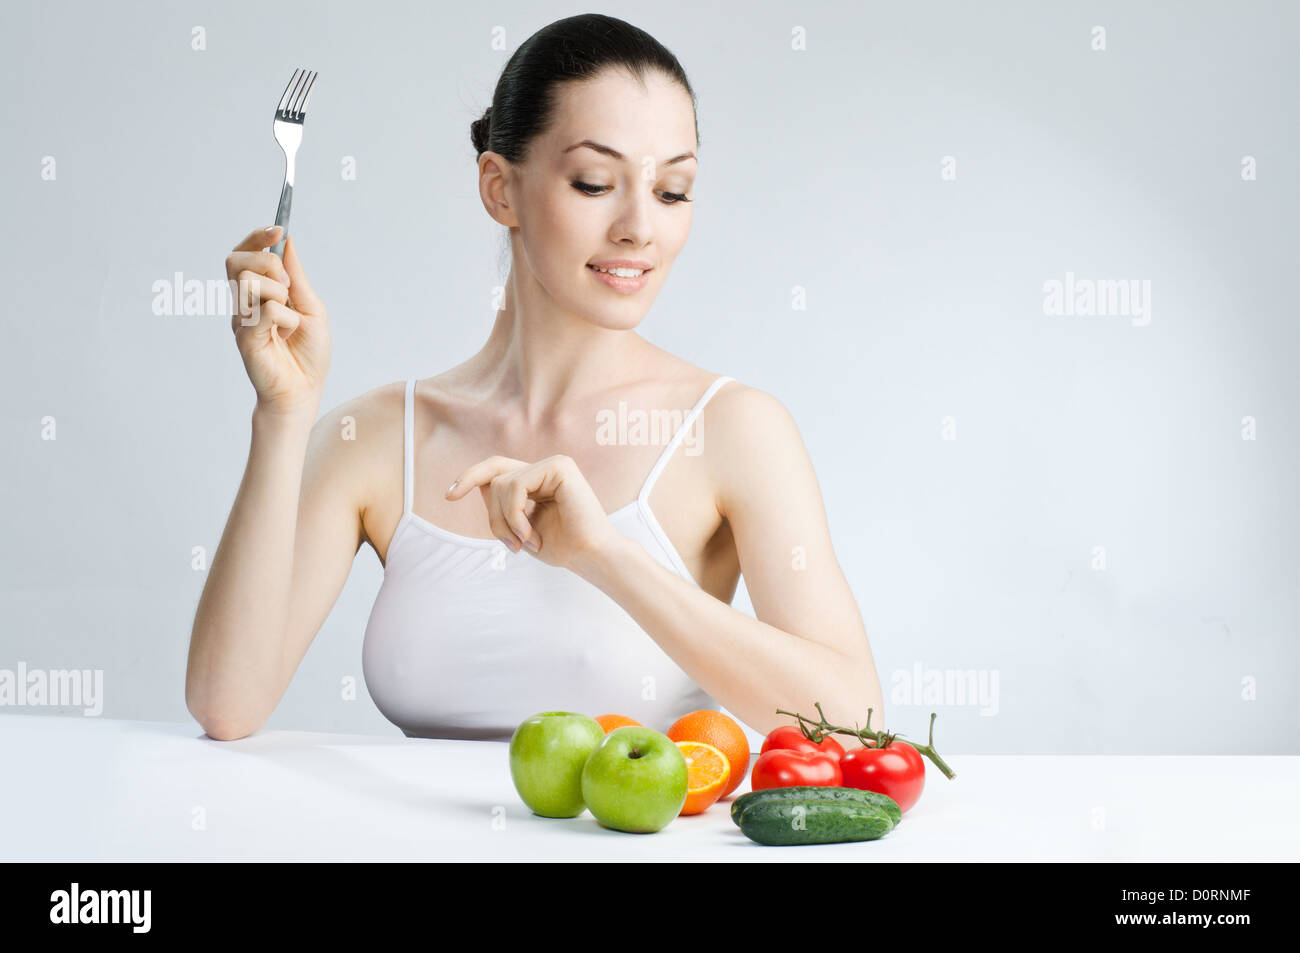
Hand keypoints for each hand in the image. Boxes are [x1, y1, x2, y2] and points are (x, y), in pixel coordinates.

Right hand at [226, 225, 330, 417]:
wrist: (305, 390)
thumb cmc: (307, 355)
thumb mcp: (311, 308)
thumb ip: (296, 277)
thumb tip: (286, 243)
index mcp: (258, 294)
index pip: (244, 254)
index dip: (257, 238)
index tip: (278, 229)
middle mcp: (244, 304)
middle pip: (236, 260)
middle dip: (266, 263)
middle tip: (287, 287)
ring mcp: (241, 320)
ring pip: (249, 281)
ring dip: (279, 293)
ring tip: (290, 317)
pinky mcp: (245, 337)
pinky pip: (265, 310)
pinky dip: (287, 319)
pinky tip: (287, 335)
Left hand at [444, 454, 623, 570]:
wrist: (590, 557)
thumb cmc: (562, 548)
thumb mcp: (520, 528)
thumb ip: (503, 506)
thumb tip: (479, 486)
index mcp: (539, 479)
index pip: (497, 469)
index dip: (470, 477)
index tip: (449, 496)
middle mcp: (546, 467)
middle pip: (495, 475)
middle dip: (491, 511)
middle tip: (507, 543)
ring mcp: (553, 464)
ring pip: (502, 484)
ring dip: (506, 522)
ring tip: (525, 544)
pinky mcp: (559, 466)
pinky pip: (516, 486)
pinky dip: (515, 516)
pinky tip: (530, 536)